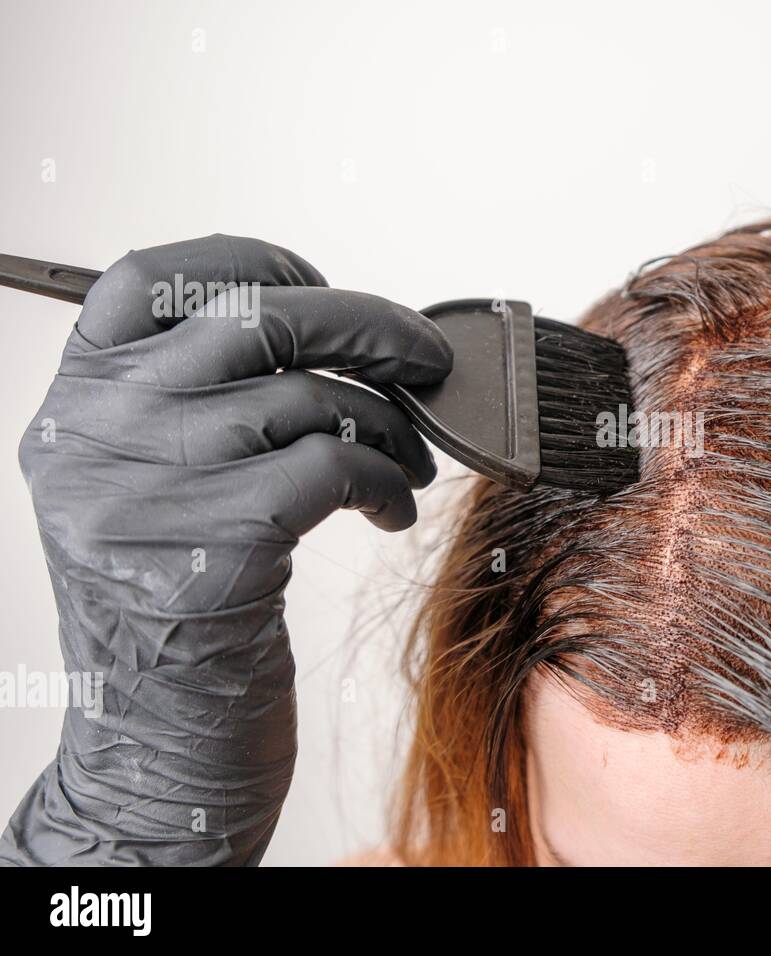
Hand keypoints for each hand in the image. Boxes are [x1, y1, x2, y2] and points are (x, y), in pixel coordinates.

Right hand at [1, 235, 451, 863]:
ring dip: (390, 424)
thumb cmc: (178, 604)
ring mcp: (151, 490)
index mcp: (76, 404)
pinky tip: (392, 509)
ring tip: (408, 463)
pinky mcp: (217, 547)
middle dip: (368, 325)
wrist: (159, 738)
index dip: (249, 261)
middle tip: (424, 357)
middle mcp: (97, 434)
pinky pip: (336, 466)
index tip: (317, 283)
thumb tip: (336, 334)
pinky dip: (388, 480)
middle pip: (256, 320)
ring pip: (310, 397)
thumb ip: (204, 404)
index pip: (148, 281)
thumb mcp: (153, 487)